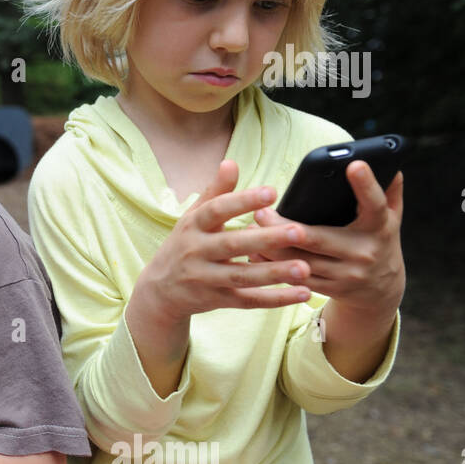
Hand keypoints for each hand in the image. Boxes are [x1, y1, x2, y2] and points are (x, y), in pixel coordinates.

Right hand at [135, 160, 313, 324]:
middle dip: (266, 239)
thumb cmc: (184, 245)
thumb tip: (231, 163)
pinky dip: (275, 299)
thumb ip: (216, 192)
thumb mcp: (193, 218)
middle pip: (232, 245)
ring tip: (305, 268)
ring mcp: (206, 278)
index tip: (272, 192)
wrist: (159, 290)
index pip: (217, 210)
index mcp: (193, 226)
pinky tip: (301, 293)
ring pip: (242, 276)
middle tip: (299, 231)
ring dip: (274, 273)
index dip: (242, 201)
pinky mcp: (217, 300)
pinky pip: (248, 300)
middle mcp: (196, 252)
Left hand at [250, 162, 405, 315]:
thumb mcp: (390, 218)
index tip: (354, 164)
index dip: (365, 185)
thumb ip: (389, 192)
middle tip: (260, 212)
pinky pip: (298, 278)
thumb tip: (392, 164)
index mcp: (380, 227)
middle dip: (286, 226)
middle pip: (318, 238)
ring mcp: (348, 274)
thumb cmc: (378, 241)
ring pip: (302, 261)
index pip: (374, 203)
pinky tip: (256, 254)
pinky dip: (275, 266)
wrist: (381, 291)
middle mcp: (365, 252)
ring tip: (250, 230)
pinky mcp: (332, 289)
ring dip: (272, 247)